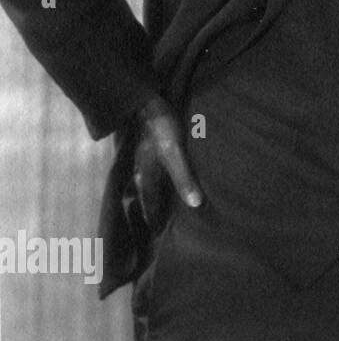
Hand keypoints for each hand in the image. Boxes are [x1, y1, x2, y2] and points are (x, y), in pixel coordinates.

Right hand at [132, 94, 202, 224]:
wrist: (148, 102)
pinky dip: (160, 184)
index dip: (155, 222)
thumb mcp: (174, 153)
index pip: (150, 207)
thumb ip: (183, 178)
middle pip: (148, 199)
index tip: (159, 239)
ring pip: (149, 187)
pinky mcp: (150, 152)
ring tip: (166, 212)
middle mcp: (141, 173)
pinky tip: (168, 184)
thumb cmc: (162, 128)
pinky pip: (155, 175)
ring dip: (156, 199)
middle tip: (162, 230)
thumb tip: (195, 204)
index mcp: (145, 177)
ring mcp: (144, 162)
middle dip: (154, 213)